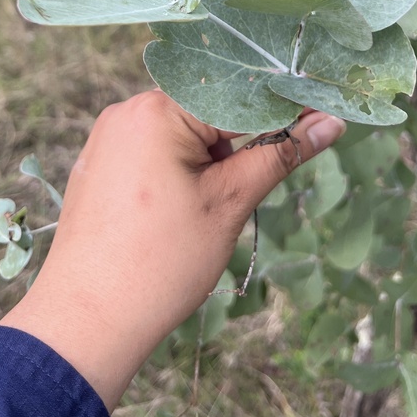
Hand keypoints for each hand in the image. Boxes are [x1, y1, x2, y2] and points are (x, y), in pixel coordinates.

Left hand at [0, 89, 345, 409]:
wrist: (86, 319)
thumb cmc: (161, 261)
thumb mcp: (229, 203)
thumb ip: (279, 155)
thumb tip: (330, 122)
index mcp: (158, 109)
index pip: (238, 97)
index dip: (280, 116)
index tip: (317, 128)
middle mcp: (127, 110)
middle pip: (207, 112)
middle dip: (235, 147)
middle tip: (240, 195)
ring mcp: (107, 136)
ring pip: (180, 134)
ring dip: (207, 163)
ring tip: (200, 215)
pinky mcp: (97, 163)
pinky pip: (151, 151)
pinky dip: (176, 172)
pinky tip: (175, 214)